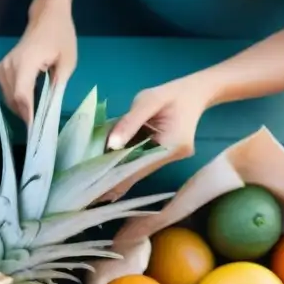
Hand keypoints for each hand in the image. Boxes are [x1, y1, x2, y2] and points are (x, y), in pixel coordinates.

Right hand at [0, 5, 75, 124]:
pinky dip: (17, 99)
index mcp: (25, 63)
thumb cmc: (60, 36)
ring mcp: (2, 67)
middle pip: (13, 99)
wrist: (46, 15)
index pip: (22, 95)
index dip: (28, 114)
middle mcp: (8, 66)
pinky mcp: (1, 68)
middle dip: (26, 114)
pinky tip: (30, 101)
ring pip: (8, 97)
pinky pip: (7, 90)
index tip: (36, 131)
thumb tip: (50, 109)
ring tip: (37, 115)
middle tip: (40, 128)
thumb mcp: (67, 62)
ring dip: (21, 107)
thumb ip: (58, 85)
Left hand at [98, 78, 213, 200]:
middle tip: (88, 192)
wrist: (195, 92)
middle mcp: (173, 156)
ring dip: (119, 170)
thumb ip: (129, 122)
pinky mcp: (165, 155)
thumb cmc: (170, 94)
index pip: (140, 168)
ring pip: (139, 167)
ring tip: (92, 183)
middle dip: (114, 179)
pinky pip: (142, 160)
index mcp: (173, 144)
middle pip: (139, 171)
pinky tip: (107, 169)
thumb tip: (111, 146)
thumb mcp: (148, 101)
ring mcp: (170, 158)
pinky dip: (126, 161)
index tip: (96, 191)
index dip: (117, 180)